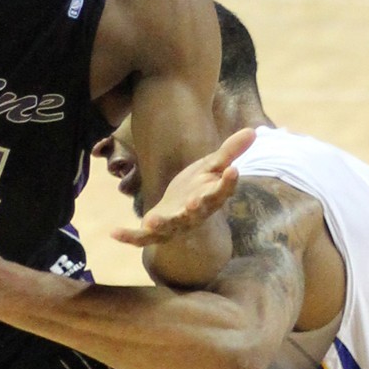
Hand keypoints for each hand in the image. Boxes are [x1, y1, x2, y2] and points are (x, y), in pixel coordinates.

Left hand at [114, 128, 257, 248]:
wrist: (179, 206)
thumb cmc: (198, 185)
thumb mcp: (211, 165)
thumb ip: (229, 151)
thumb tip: (253, 131)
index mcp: (210, 197)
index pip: (222, 191)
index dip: (228, 183)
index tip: (233, 170)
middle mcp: (194, 214)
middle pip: (197, 212)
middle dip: (195, 208)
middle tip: (194, 202)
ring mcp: (175, 225)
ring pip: (170, 227)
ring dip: (161, 225)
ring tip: (151, 221)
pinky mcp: (155, 231)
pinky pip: (142, 238)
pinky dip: (129, 237)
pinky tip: (114, 233)